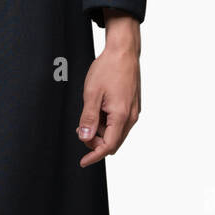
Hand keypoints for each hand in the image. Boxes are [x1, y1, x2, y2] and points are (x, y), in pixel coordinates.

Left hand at [76, 11, 141, 166]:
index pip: (108, 146)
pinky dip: (107, 122)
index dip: (94, 155)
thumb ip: (88, 118)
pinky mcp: (132, 106)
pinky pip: (119, 122)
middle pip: (112, 142)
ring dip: (101, 130)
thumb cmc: (109, 68)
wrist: (123, 51)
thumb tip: (86, 137)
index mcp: (121, 115)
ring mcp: (133, 111)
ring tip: (90, 112)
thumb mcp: (92, 93)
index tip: (83, 162)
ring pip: (115, 133)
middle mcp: (130, 116)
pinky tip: (99, 109)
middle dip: (96, 140)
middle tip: (81, 127)